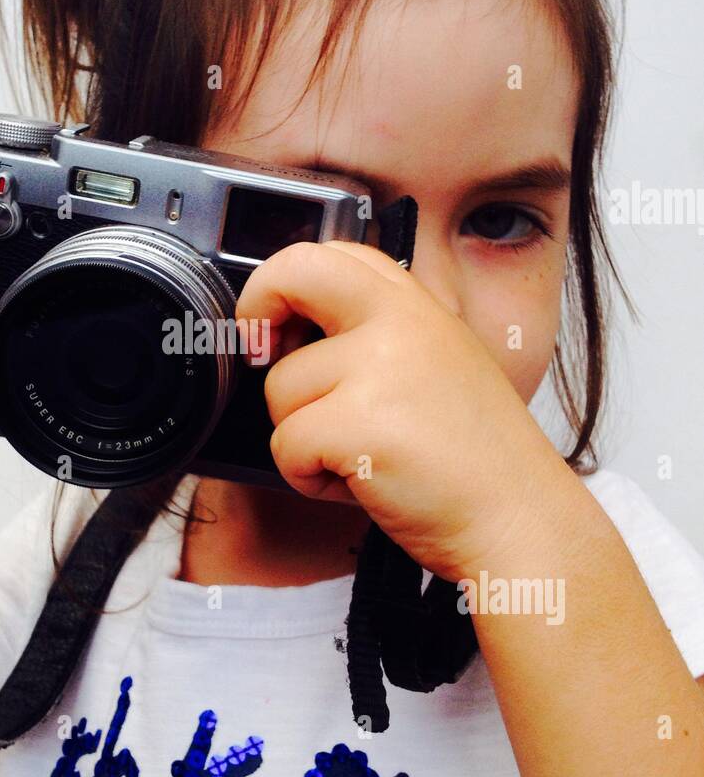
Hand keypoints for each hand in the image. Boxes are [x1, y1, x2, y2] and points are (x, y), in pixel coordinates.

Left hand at [235, 239, 575, 581]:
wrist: (519, 521)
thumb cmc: (474, 461)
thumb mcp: (435, 367)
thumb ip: (376, 338)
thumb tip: (291, 333)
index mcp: (416, 305)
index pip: (331, 254)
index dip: (285, 282)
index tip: (278, 323)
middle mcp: (400, 323)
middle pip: (292, 273)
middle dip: (257, 307)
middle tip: (259, 350)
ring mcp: (378, 370)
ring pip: (280, 389)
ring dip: (303, 435)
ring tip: (364, 456)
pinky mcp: (356, 425)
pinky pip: (286, 446)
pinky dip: (309, 479)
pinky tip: (364, 485)